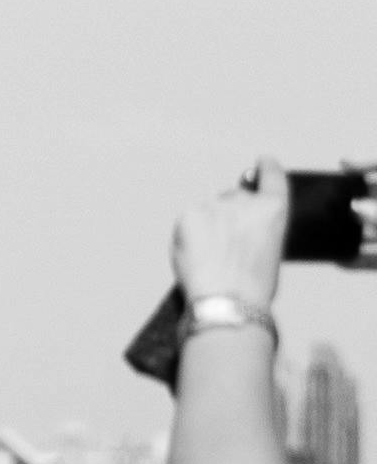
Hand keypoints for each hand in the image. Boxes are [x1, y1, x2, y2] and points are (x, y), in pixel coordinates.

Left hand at [179, 163, 297, 317]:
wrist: (228, 301)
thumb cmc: (253, 286)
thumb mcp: (272, 249)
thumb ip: (258, 227)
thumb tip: (242, 226)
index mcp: (273, 208)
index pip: (270, 176)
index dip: (265, 168)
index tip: (262, 162)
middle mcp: (245, 200)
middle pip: (233, 197)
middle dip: (228, 215)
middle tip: (225, 244)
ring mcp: (215, 206)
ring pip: (208, 210)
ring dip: (207, 226)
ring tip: (211, 257)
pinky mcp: (189, 215)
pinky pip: (188, 221)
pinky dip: (189, 235)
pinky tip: (197, 256)